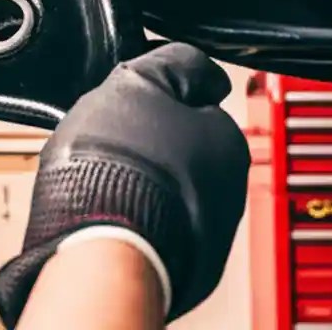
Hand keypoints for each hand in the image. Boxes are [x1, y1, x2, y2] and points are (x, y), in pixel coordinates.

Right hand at [0, 43, 249, 326]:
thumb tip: (194, 62)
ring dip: (142, 188)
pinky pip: (154, 233)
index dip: (163, 101)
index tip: (137, 106)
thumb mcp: (140, 79)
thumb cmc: (120, 165)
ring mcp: (206, 235)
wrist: (103, 251)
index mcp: (227, 140)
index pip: (200, 107)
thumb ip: (172, 63)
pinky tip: (106, 218)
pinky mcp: (179, 270)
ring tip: (103, 184)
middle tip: (114, 145)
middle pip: (185, 154)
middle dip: (153, 148)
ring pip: (169, 195)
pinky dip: (134, 224)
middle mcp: (229, 191)